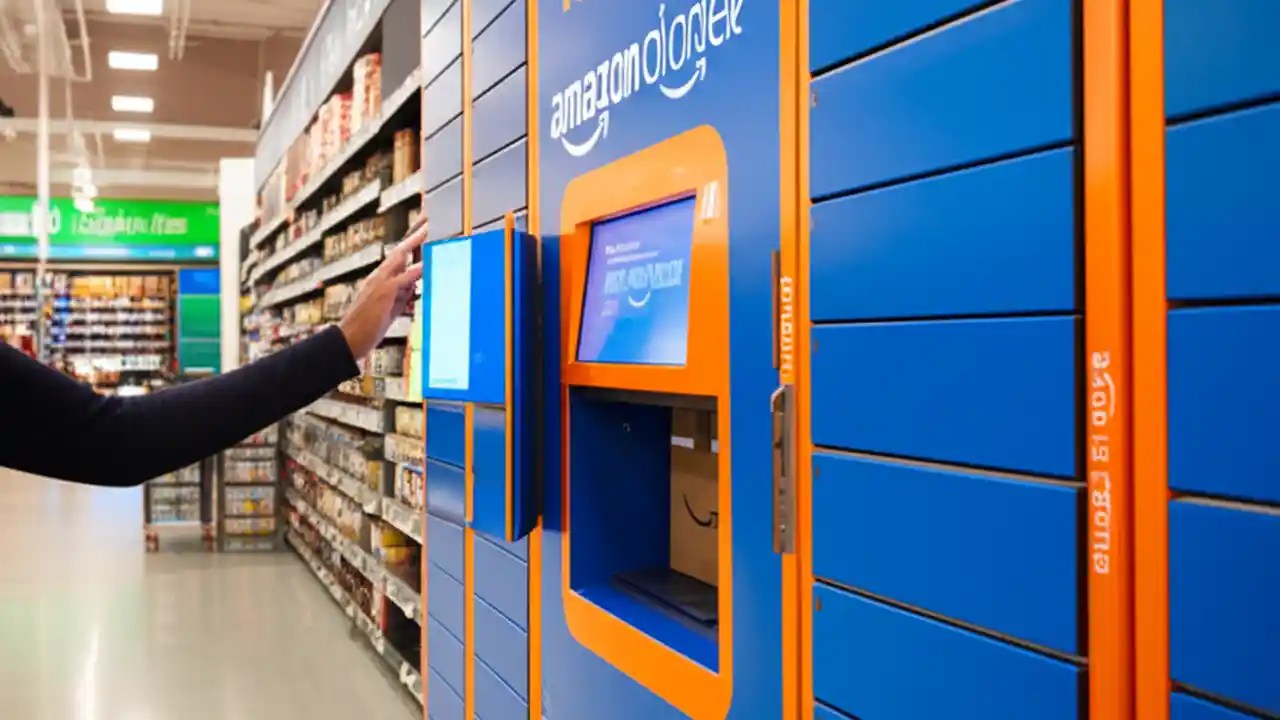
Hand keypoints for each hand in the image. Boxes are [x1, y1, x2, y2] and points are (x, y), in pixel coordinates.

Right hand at [338, 218, 426, 359]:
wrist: (348, 339)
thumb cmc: (367, 327)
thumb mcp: (388, 309)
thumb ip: (400, 296)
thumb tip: (413, 288)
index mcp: (379, 278)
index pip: (398, 256)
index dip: (411, 243)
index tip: (423, 229)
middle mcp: (379, 276)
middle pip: (400, 250)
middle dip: (415, 235)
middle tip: (428, 219)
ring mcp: (381, 283)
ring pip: (401, 257)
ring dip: (416, 243)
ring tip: (430, 229)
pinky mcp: (384, 293)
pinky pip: (403, 279)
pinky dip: (415, 270)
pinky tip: (426, 263)